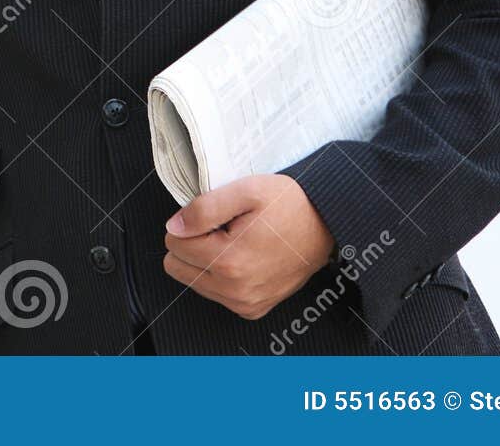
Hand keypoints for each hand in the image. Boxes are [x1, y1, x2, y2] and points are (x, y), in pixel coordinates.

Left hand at [161, 174, 336, 320]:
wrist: (326, 226)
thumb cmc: (290, 206)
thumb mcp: (245, 191)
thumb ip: (203, 209)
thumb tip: (174, 227)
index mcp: (229, 260)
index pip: (173, 243)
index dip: (189, 224)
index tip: (214, 217)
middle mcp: (235, 289)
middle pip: (177, 266)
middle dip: (193, 244)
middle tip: (223, 229)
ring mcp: (244, 303)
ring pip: (193, 281)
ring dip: (206, 260)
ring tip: (235, 242)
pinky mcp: (251, 309)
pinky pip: (214, 293)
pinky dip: (221, 275)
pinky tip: (243, 257)